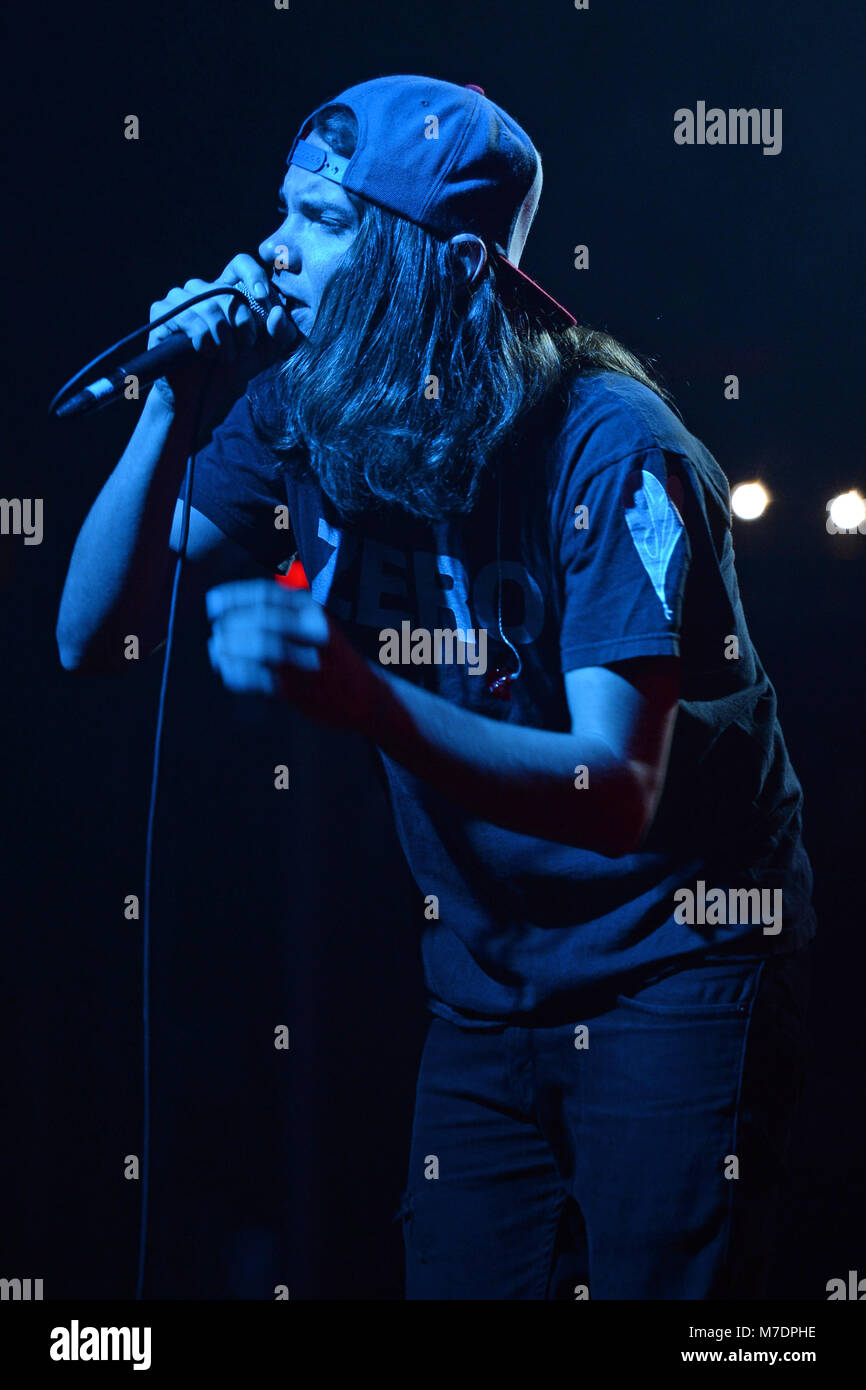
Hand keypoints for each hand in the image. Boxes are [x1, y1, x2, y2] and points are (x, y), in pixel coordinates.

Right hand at [148, 252, 296, 409]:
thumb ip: (281, 335)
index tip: (263, 297)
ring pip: (208, 304)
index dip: (254, 274)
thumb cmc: (231, 372)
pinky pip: (186, 315)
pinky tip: (203, 352)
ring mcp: (180, 300)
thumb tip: (279, 313)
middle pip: (227, 290)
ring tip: (224, 357)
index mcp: (227, 292)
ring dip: (223, 336)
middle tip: (244, 346)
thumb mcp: (264, 354)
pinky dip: (201, 337)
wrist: (202, 400)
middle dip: (242, 322)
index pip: (240, 264)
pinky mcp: (162, 314)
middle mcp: (202, 290)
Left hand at [205, 580, 383, 730]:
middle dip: (232, 625)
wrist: (366, 696)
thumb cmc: (332, 658)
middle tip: (218, 630)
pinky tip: (228, 669)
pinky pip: (259, 679)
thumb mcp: (313, 625)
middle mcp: (313, 633)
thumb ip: (279, 616)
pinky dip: (236, 673)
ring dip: (231, 648)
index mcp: (313, 612)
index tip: (213, 603)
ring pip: (261, 647)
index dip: (234, 597)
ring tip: (218, 649)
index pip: (267, 595)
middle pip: (263, 620)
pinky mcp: (299, 690)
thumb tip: (229, 614)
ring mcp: (307, 663)